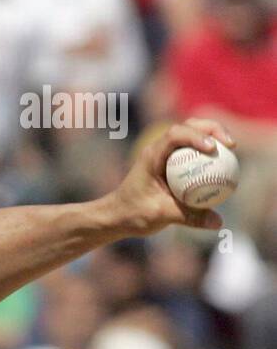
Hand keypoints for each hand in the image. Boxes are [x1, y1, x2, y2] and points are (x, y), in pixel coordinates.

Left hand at [107, 118, 233, 234]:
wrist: (118, 215)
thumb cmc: (133, 213)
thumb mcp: (160, 215)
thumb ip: (189, 217)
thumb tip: (218, 221)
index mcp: (152, 156)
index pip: (175, 135)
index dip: (196, 136)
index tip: (213, 149)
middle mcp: (158, 150)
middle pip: (188, 126)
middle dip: (212, 129)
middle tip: (231, 145)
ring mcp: (166, 154)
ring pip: (192, 135)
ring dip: (212, 136)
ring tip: (231, 149)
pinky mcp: (172, 163)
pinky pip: (193, 151)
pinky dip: (208, 152)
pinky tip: (223, 164)